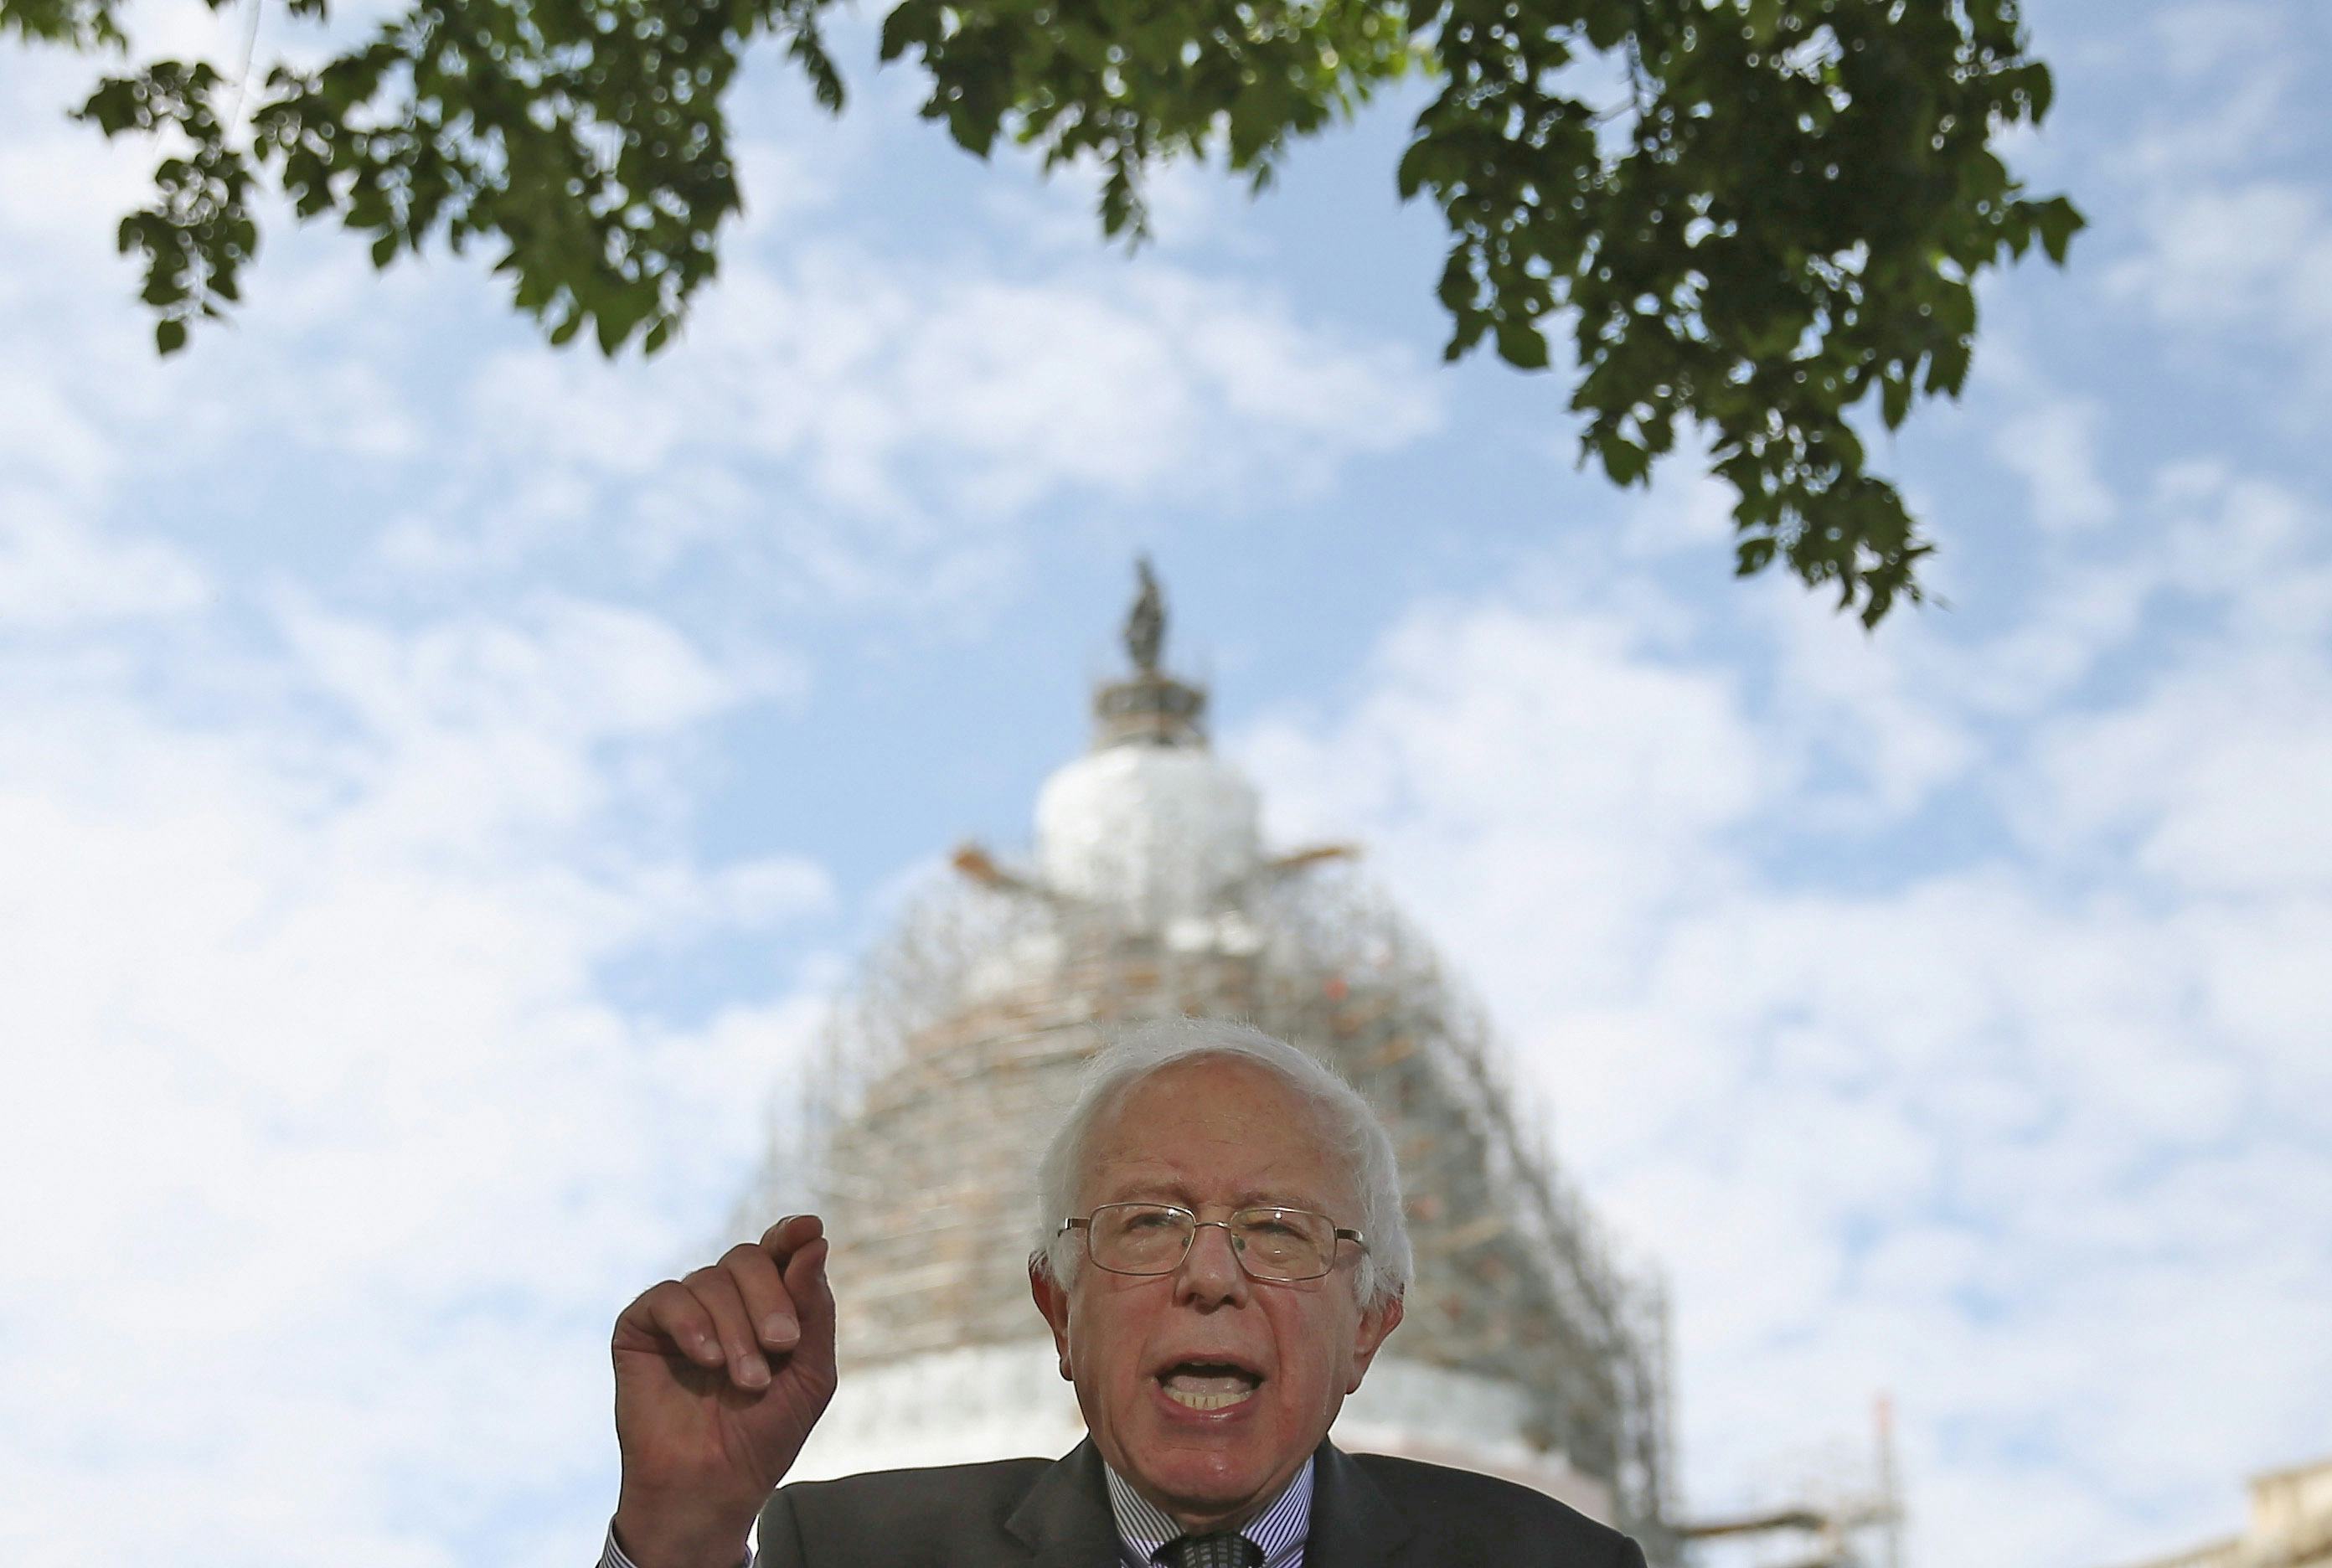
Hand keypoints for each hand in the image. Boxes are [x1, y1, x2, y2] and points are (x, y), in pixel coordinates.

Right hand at [610, 1215, 837, 1567]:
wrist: (712, 1487)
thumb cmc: (764, 1436)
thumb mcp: (810, 1373)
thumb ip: (814, 1308)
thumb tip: (813, 1239)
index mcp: (766, 1304)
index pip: (778, 1250)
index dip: (791, 1234)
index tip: (808, 1229)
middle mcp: (723, 1300)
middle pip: (748, 1257)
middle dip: (770, 1298)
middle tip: (782, 1345)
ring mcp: (682, 1312)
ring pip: (711, 1279)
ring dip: (737, 1330)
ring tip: (748, 1381)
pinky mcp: (641, 1328)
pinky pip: (667, 1297)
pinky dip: (692, 1323)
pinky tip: (706, 1360)